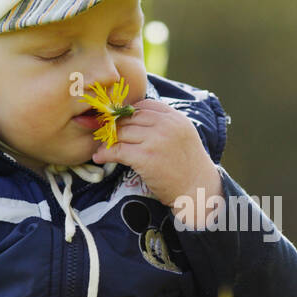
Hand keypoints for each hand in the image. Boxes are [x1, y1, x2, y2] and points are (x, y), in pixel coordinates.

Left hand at [91, 96, 222, 217]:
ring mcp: (155, 140)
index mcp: (175, 118)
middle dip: (115, 126)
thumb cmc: (188, 166)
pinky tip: (100, 158)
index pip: (144, 106)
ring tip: (102, 147)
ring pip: (121, 132)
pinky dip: (105, 154)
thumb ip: (164, 124)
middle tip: (105, 135)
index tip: (120, 123)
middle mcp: (166, 125)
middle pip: (129, 118)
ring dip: (107, 140)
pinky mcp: (145, 157)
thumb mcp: (183, 136)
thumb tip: (133, 118)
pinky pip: (117, 150)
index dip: (128, 114)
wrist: (197, 190)